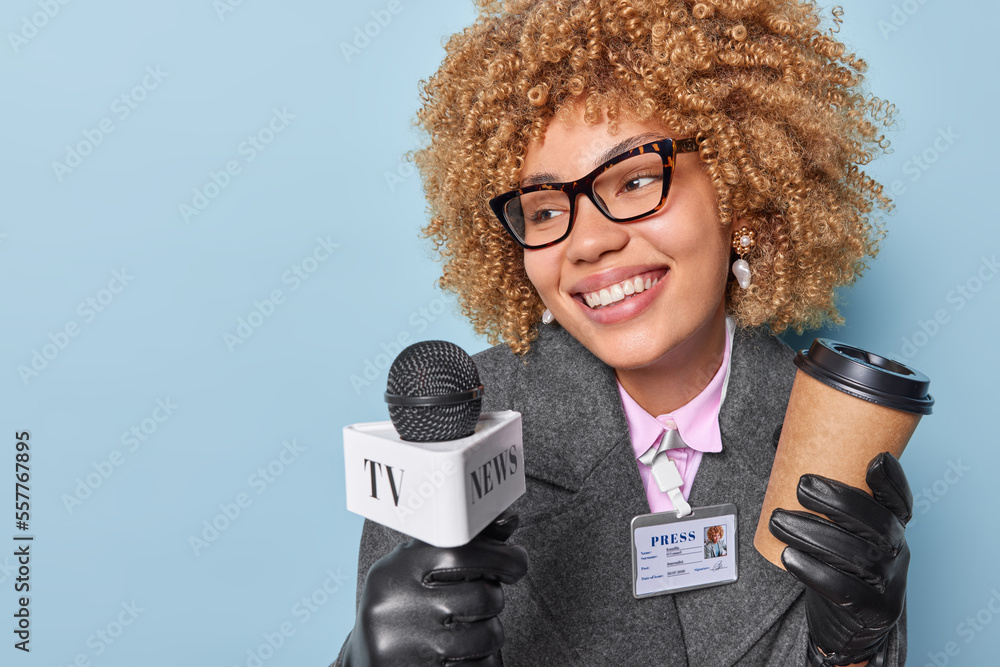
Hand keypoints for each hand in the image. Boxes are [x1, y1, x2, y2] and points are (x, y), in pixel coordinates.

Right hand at [341, 512, 527, 666]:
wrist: (365, 661)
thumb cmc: (398, 607)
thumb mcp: (414, 569)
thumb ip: (459, 545)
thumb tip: (509, 520)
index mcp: (397, 570)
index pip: (463, 550)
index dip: (501, 555)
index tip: (516, 562)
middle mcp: (400, 605)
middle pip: (483, 595)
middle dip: (494, 598)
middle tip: (485, 600)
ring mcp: (410, 646)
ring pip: (488, 634)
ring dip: (491, 632)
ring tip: (472, 629)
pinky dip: (484, 661)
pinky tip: (465, 655)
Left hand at [768, 452, 910, 665]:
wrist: (850, 625)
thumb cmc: (837, 563)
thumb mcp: (838, 528)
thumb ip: (818, 488)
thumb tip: (780, 436)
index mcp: (893, 526)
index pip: (901, 501)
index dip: (893, 480)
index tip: (874, 460)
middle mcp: (896, 551)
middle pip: (877, 523)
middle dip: (839, 501)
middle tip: (802, 485)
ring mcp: (886, 582)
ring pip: (854, 555)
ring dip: (812, 533)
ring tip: (779, 520)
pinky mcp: (869, 609)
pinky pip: (844, 590)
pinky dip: (814, 571)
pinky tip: (790, 557)